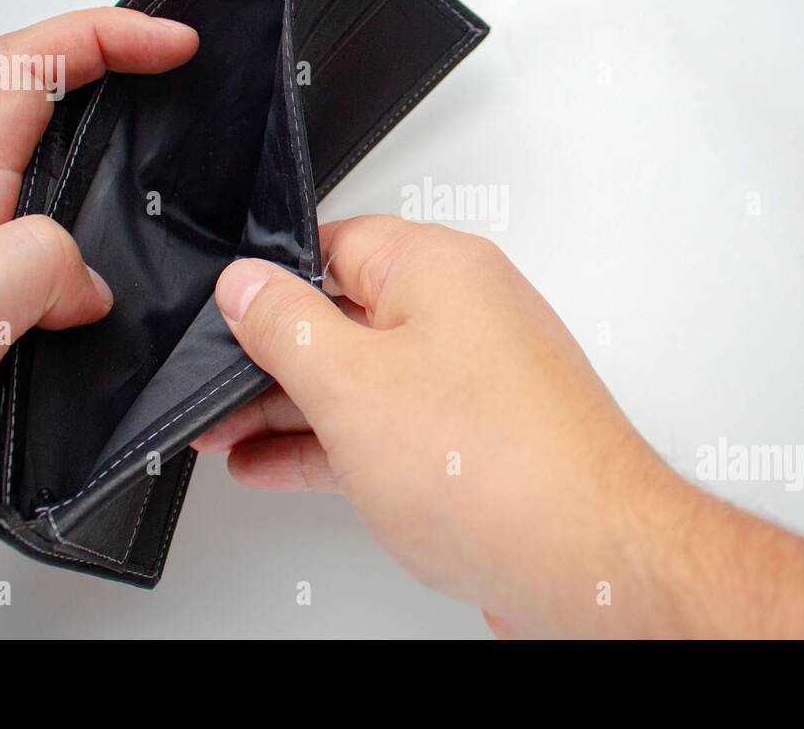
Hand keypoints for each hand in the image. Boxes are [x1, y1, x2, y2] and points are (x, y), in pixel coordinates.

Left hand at [0, 8, 197, 559]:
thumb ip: (34, 265)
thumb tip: (91, 282)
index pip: (25, 72)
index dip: (101, 38)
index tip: (170, 44)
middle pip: (45, 104)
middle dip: (117, 70)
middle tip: (184, 72)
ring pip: (63, 187)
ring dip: (122, 161)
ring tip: (179, 166)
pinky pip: (65, 265)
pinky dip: (114, 255)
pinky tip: (137, 283)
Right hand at [196, 216, 803, 638]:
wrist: (586, 560)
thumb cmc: (498, 468)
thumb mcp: (350, 383)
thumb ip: (286, 326)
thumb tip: (247, 286)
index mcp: (440, 269)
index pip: (335, 244)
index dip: (270, 279)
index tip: (225, 314)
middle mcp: (467, 314)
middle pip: (348, 314)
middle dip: (274, 356)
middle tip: (218, 387)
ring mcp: (478, 380)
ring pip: (366, 379)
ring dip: (295, 408)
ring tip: (229, 432)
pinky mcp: (482, 440)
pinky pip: (393, 427)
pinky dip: (337, 444)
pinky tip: (284, 465)